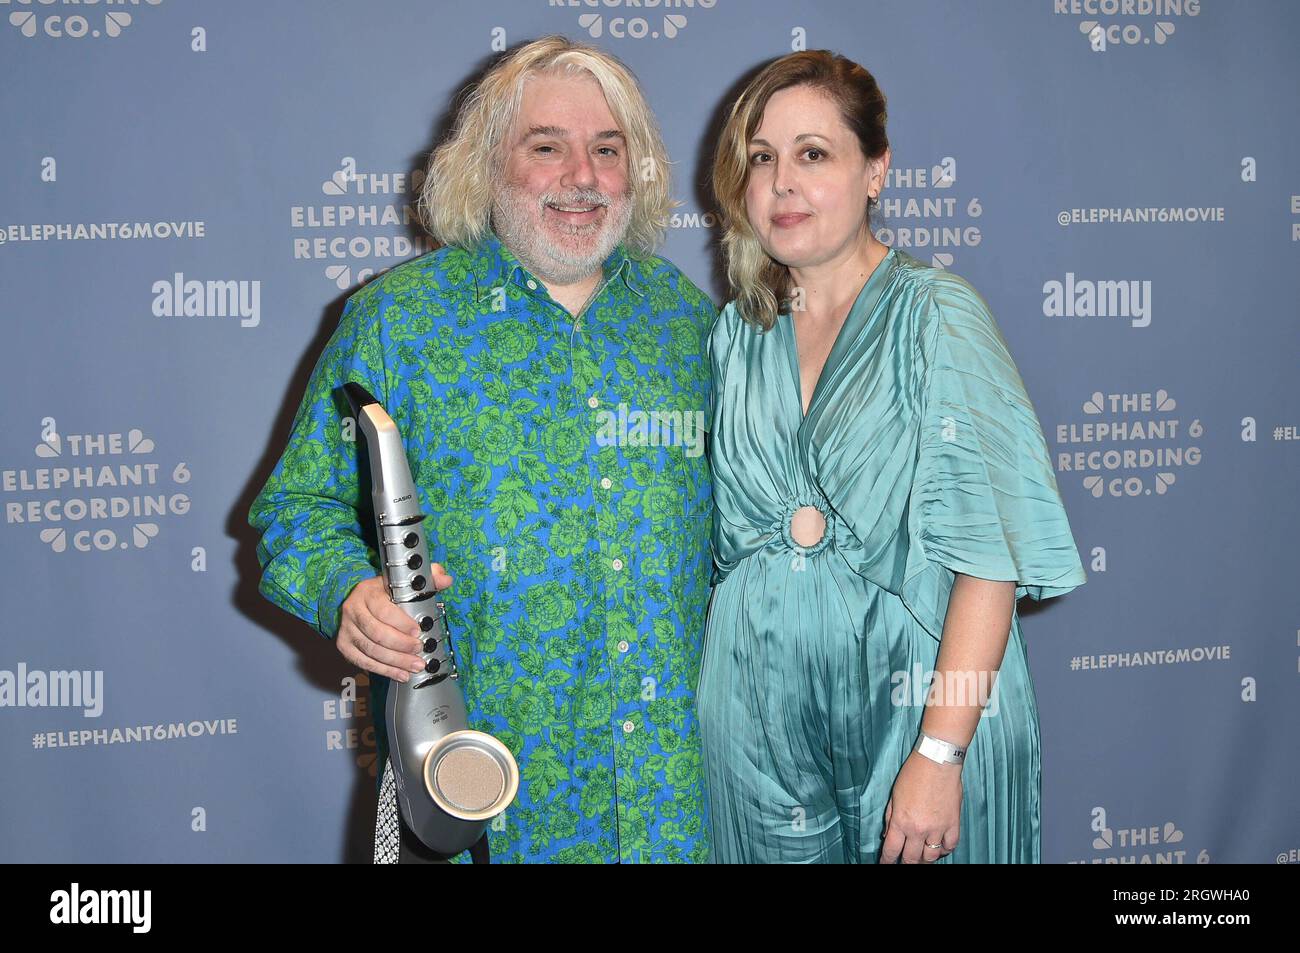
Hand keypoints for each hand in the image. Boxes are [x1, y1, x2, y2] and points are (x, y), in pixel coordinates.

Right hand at [335, 565, 453, 681]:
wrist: (361, 601)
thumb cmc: (386, 593)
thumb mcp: (404, 582)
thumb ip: (428, 579)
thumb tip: (446, 580)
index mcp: (367, 592)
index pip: (383, 610)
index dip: (401, 623)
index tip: (418, 631)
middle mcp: (353, 610)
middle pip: (376, 633)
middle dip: (401, 645)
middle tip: (419, 650)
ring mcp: (346, 629)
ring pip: (371, 650)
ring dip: (395, 661)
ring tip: (414, 665)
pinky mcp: (344, 645)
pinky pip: (363, 662)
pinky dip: (384, 670)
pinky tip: (400, 674)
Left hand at [879, 750, 962, 863]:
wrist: (937, 761)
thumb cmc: (914, 774)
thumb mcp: (894, 795)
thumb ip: (890, 817)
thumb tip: (887, 834)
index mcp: (901, 821)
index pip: (891, 850)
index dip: (887, 860)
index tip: (885, 863)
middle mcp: (919, 829)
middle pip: (911, 858)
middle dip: (906, 862)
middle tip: (904, 861)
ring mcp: (937, 829)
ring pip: (932, 857)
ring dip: (925, 858)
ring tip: (921, 855)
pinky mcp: (953, 824)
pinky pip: (950, 846)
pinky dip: (944, 849)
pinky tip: (939, 846)